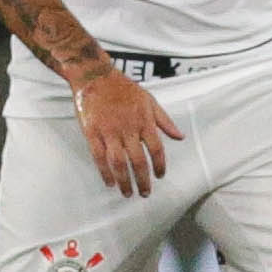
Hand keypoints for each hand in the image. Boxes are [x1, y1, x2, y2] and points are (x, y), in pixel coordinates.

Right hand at [72, 71, 182, 197]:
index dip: (159, 165)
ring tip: (128, 193)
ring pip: (119, 162)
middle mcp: (128, 129)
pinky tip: (110, 182)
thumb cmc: (125, 89)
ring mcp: (109, 132)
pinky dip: (104, 171)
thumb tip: (180, 137)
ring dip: (125, 180)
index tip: (160, 177)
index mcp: (144, 122)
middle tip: (145, 193)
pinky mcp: (92, 132)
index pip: (156, 149)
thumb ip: (165, 121)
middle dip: (143, 180)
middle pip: (138, 160)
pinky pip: (98, 156)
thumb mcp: (150, 101)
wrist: (96, 77)